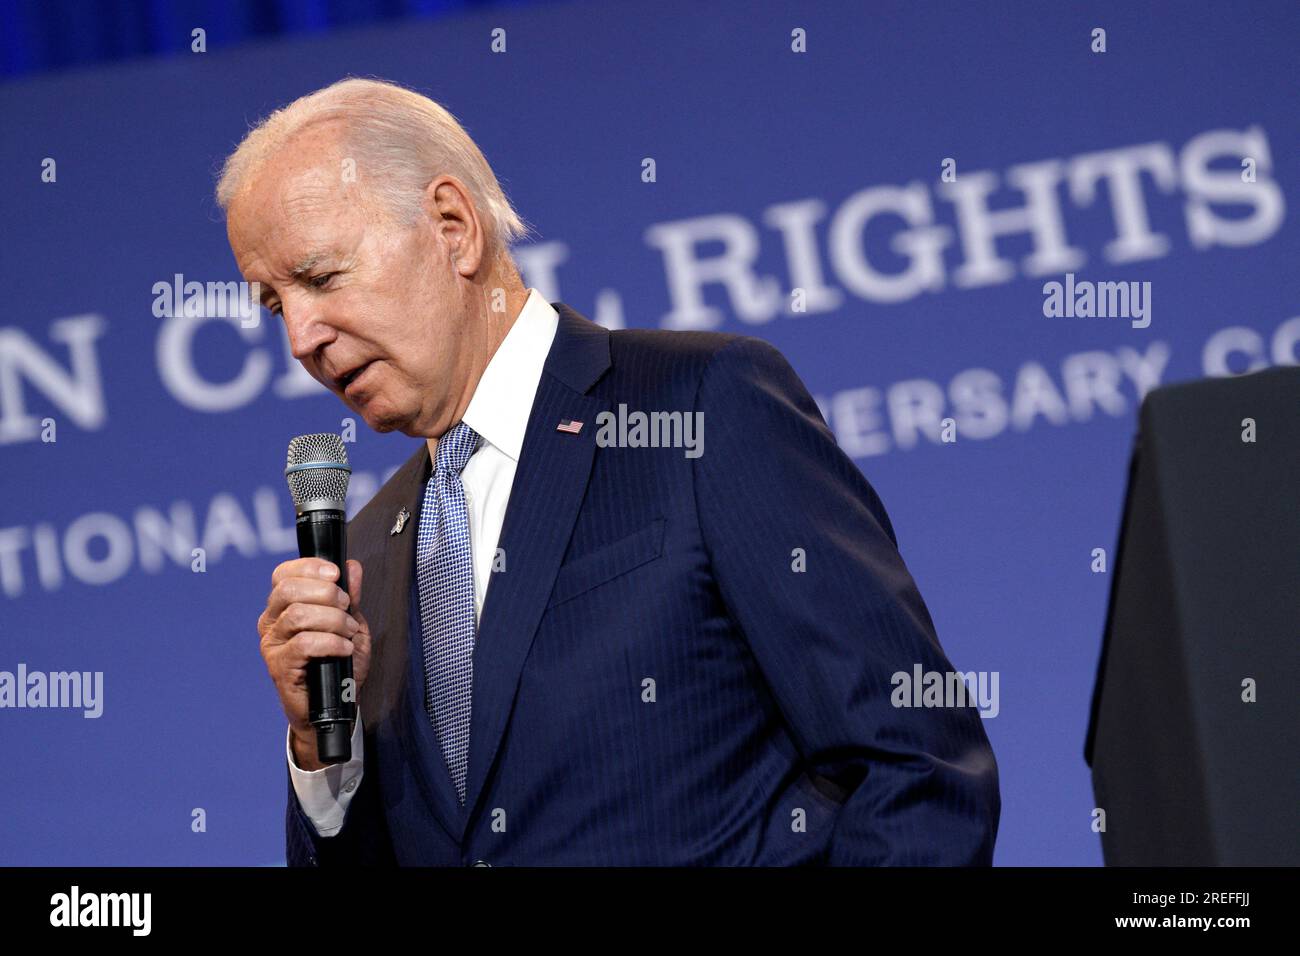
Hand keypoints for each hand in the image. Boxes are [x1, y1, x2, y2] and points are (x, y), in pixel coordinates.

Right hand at [258, 557, 371, 770]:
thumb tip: (351, 567)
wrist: (336, 705)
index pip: (284, 574)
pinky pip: (304, 644)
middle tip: (347, 607)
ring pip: (297, 615)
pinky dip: (331, 642)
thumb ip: (350, 596)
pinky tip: (344, 648)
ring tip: (348, 632)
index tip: (336, 574)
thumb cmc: (339, 663)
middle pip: (288, 590)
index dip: (309, 567)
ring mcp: (272, 645)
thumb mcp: (351, 624)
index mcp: (284, 606)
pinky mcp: (278, 667)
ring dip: (332, 620)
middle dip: (326, 593)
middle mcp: (272, 622)